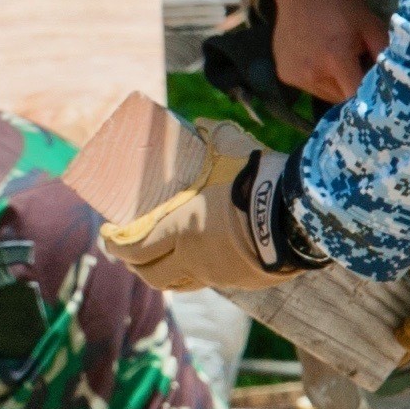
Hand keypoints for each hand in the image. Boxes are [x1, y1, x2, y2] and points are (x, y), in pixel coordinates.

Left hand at [101, 130, 324, 292]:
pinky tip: (202, 261)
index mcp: (182, 229)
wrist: (302, 216)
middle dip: (135, 265)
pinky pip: (212, 282)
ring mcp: (220, 275)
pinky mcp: (246, 282)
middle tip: (130, 251)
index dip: (114, 245)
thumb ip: (213, 138)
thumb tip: (201, 125)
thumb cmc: (258, 180)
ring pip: (181, 284)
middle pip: (152, 275)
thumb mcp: (231, 151)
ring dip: (165, 273)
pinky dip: (198, 273)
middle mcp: (195, 259)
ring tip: (160, 260)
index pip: (134, 249)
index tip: (107, 234)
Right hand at [260, 0, 387, 105]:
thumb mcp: (371, 25)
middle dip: (352, 87)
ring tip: (335, 60)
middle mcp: (312, 72)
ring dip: (335, 84)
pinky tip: (316, 58)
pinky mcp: (284, 75)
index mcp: (336, 59)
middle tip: (355, 65)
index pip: (357, 95)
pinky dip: (317, 79)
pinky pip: (309, 87)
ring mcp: (295, 76)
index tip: (376, 85)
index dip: (369, 94)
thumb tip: (396, 81)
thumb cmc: (341, 5)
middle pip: (341, 99)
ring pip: (325, 95)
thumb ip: (385, 55)